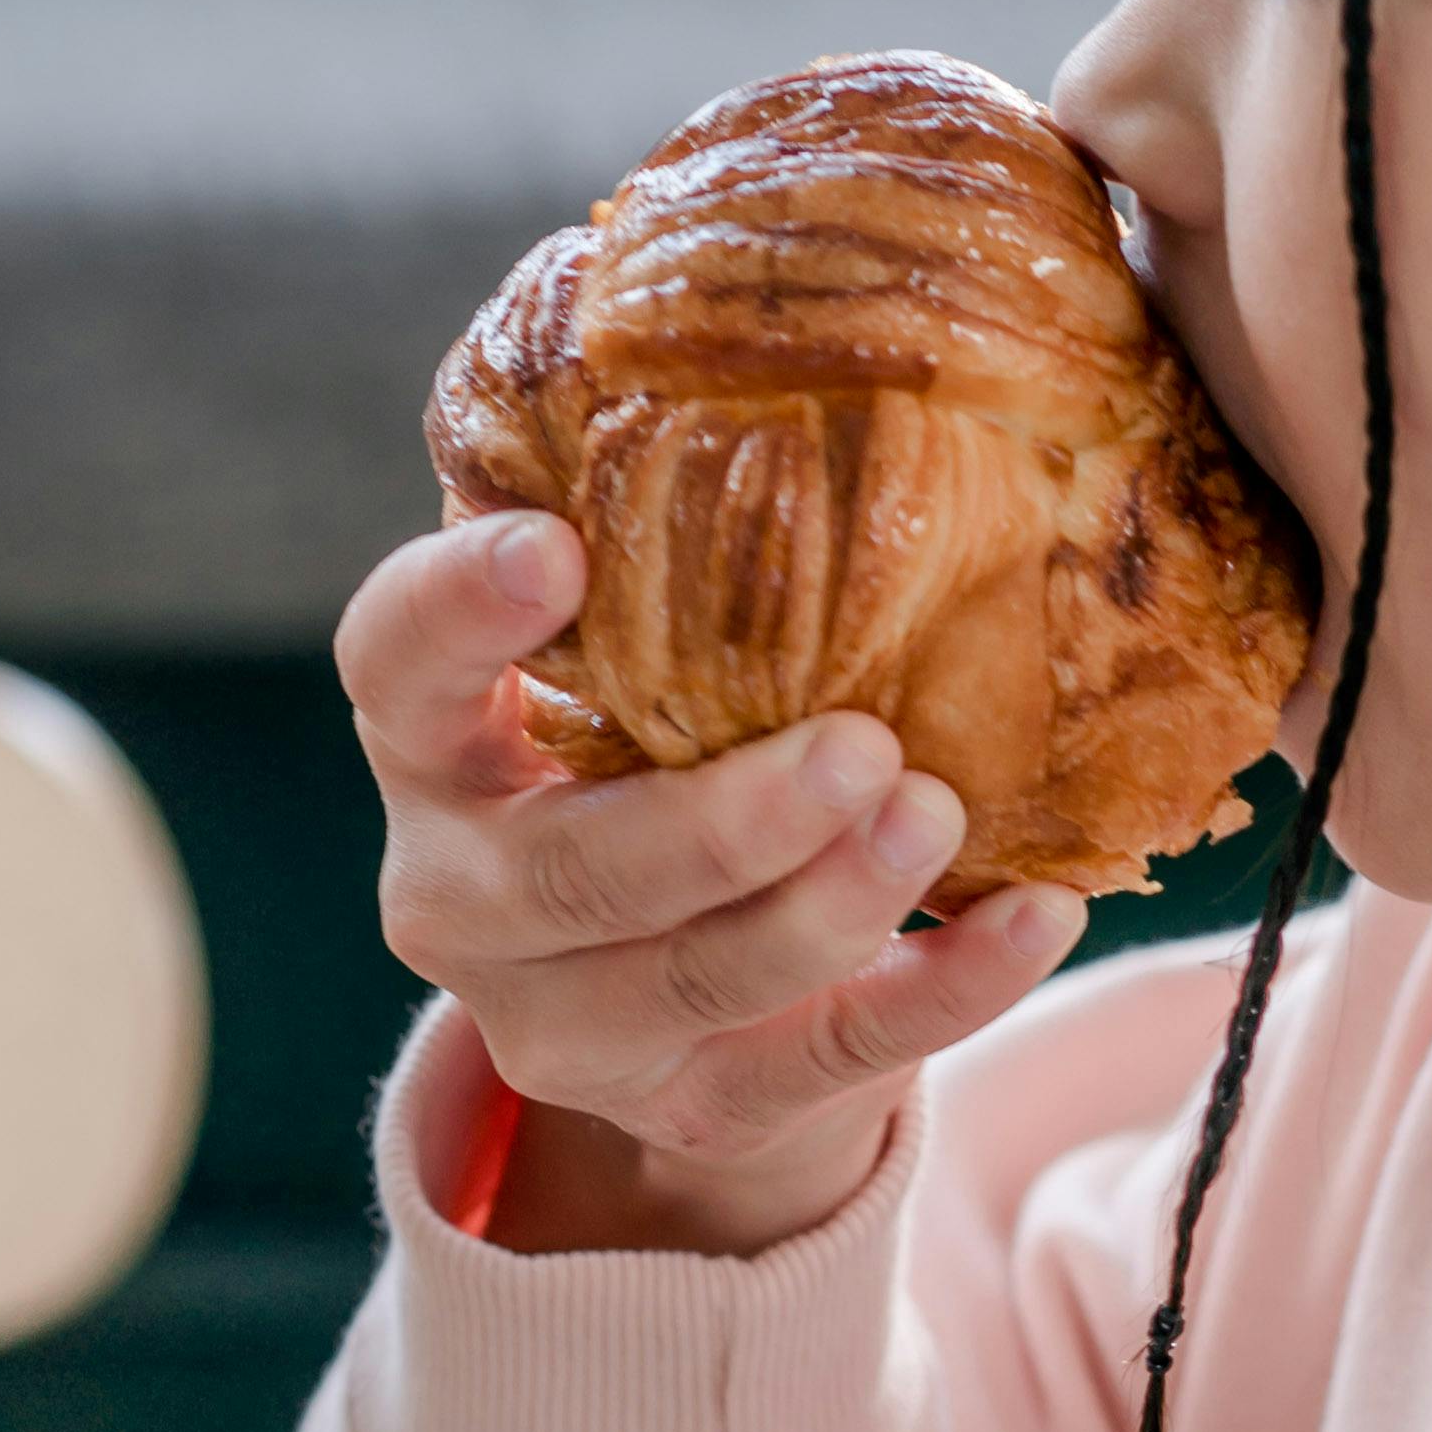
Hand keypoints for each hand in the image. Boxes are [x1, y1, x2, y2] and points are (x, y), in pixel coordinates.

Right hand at [341, 513, 1084, 1254]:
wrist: (674, 995)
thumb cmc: (661, 749)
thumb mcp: (627, 658)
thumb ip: (665, 546)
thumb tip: (815, 323)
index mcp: (433, 748)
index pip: (396, 666)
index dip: (458, 613)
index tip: (556, 545)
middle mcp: (464, 898)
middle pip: (568, 872)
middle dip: (716, 822)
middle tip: (857, 746)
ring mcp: (568, 1024)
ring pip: (694, 980)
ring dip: (828, 905)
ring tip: (937, 816)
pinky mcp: (694, 1108)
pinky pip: (826, 1061)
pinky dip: (942, 993)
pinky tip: (1035, 919)